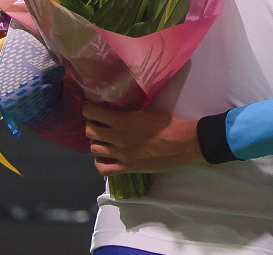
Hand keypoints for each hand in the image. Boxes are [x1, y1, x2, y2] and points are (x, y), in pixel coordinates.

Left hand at [84, 102, 202, 175]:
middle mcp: (117, 138)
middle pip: (90, 132)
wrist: (182, 143)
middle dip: (91, 125)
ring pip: (94, 149)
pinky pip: (104, 169)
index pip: (92, 114)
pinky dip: (100, 162)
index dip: (89, 110)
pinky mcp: (127, 168)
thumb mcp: (148, 108)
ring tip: (103, 139)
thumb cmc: (167, 123)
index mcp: (122, 120)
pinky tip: (105, 157)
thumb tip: (117, 103)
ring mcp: (121, 155)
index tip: (92, 109)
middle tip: (98, 123)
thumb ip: (130, 107)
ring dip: (96, 142)